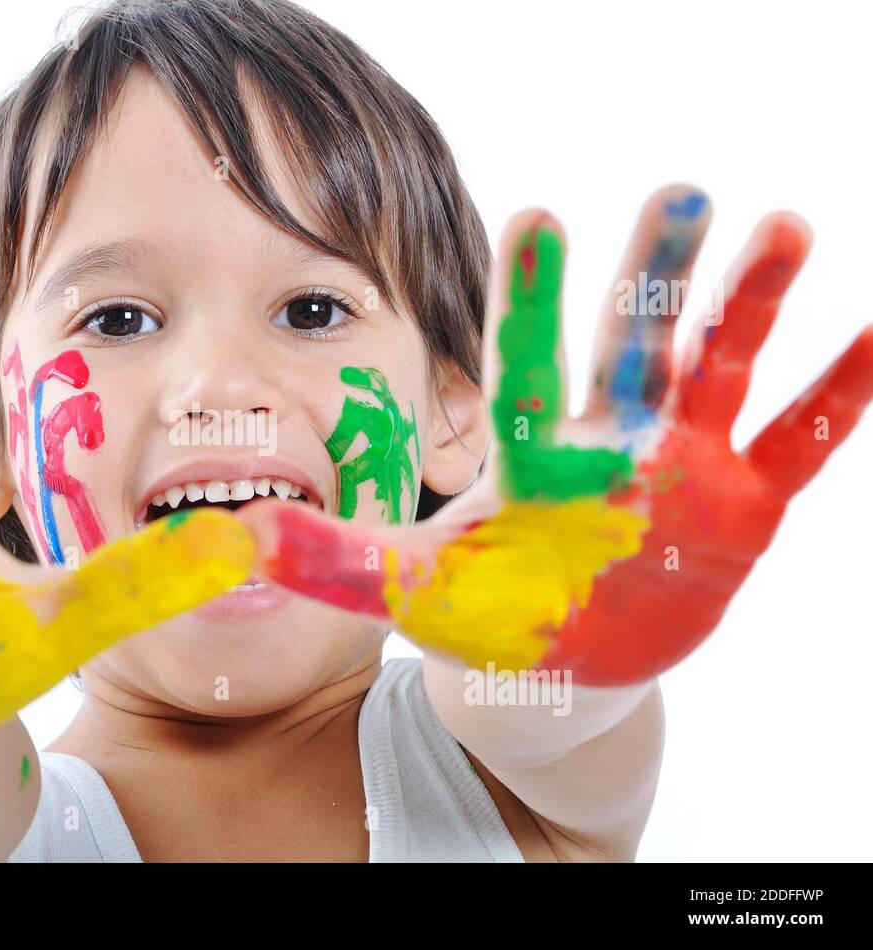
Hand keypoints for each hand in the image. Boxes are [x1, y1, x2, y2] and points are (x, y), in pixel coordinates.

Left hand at [239, 187, 872, 685]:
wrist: (560, 665)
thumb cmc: (486, 614)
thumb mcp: (410, 589)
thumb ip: (332, 563)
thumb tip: (232, 540)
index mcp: (530, 452)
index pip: (528, 364)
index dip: (532, 298)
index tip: (535, 217)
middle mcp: (607, 440)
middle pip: (631, 340)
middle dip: (652, 272)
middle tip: (679, 190)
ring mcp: (679, 465)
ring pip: (717, 366)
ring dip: (748, 302)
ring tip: (781, 225)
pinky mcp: (738, 504)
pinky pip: (798, 439)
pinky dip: (839, 393)